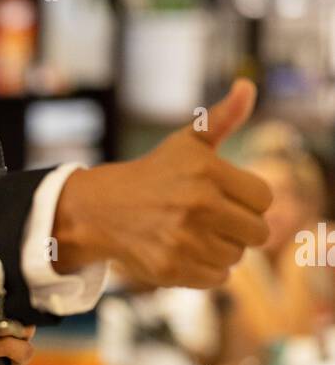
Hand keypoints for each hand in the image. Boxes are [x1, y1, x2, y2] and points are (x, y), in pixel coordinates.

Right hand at [53, 79, 272, 289]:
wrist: (102, 210)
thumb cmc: (154, 174)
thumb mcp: (186, 143)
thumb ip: (222, 118)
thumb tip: (249, 86)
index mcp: (207, 171)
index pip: (264, 199)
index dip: (249, 200)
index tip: (228, 198)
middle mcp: (197, 205)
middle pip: (257, 232)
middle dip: (240, 227)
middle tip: (215, 220)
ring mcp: (184, 240)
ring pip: (237, 257)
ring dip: (222, 249)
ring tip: (198, 235)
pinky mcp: (171, 268)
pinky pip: (217, 278)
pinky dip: (207, 270)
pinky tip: (188, 252)